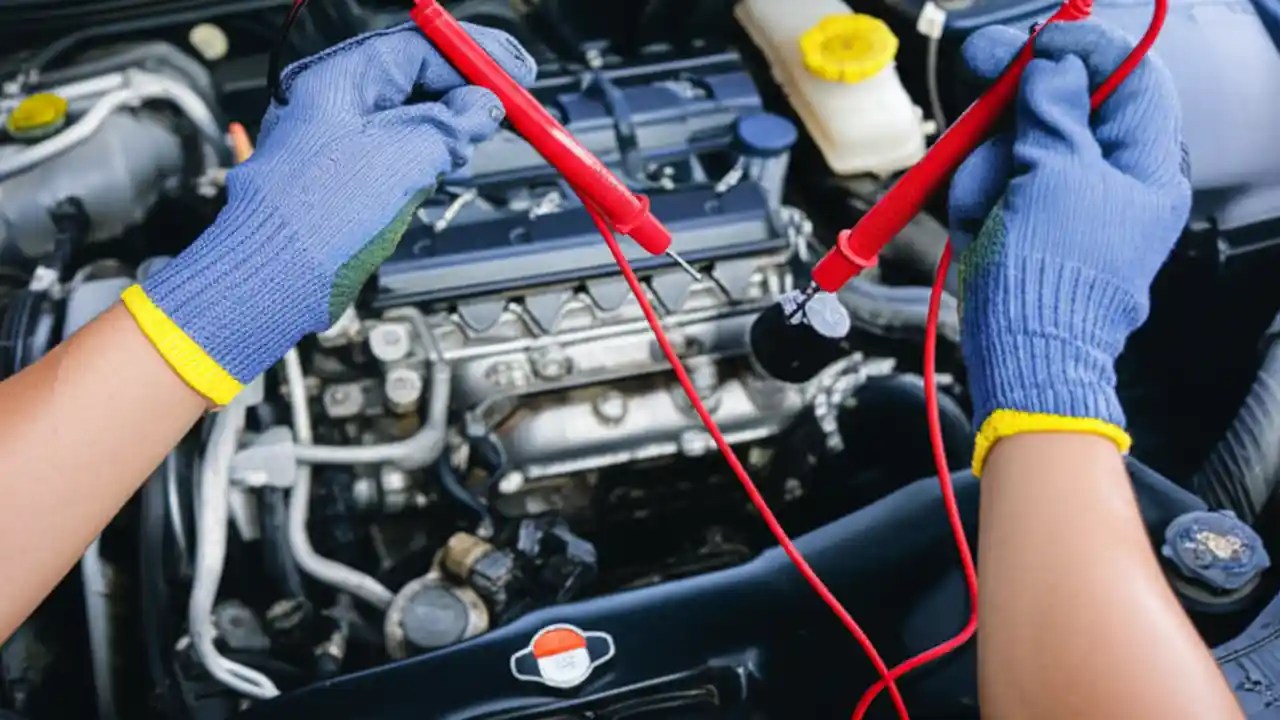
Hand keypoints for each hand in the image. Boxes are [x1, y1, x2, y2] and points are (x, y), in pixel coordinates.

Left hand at [122, 22, 535, 404]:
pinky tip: (442, 173)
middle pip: (416, 82)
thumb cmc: (314, 220)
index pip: (419, 49)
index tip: (513, 73)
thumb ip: (451, 126)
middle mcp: (334, 106)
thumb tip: (483, 108)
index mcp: (338, 82)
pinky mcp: (346, 182)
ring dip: (447, 133)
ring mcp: (338, 144)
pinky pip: (398, 156)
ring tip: (467, 149)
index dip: (472, 59)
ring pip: (411, 122)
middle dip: (463, 95)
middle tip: (505, 109)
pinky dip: (427, 161)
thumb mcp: (402, 158)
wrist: (274, 281)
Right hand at [947, 20, 1189, 474]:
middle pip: (1065, 104)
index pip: (1126, 80)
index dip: (1083, 49)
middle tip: (983, 67)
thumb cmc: (1054, 277)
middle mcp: (1108, 181)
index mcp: (1145, 168)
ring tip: (986, 203)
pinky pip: (993, 183)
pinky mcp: (1021, 224)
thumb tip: (1052, 66)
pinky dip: (978, 192)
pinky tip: (978, 220)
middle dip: (1019, 95)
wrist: (1021, 353)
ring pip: (1017, 142)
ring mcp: (1061, 203)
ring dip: (990, 160)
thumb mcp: (1057, 174)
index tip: (1040, 41)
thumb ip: (1054, 109)